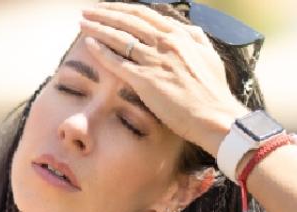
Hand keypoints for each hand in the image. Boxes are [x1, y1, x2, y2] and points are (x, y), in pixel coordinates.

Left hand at [78, 2, 250, 153]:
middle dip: (105, 13)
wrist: (214, 116)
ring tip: (82, 23)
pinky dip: (101, 51)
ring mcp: (155, 60)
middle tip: (87, 11)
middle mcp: (166, 43)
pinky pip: (118, 61)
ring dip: (98, 27)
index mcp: (181, 34)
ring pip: (120, 37)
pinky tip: (89, 44)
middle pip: (128, 20)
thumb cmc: (212, 90)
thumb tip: (186, 28)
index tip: (108, 8)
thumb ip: (195, 38)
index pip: (145, 14)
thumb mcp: (208, 55)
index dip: (123, 9)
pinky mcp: (146, 80)